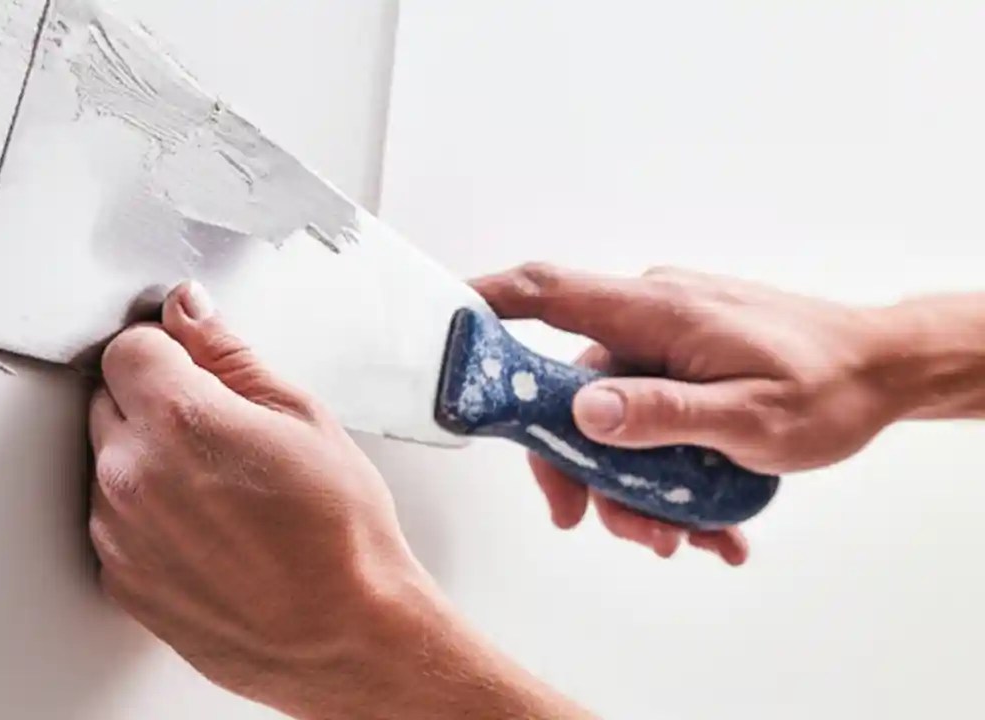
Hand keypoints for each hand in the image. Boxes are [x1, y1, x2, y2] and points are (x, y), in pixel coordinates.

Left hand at [88, 281, 423, 715]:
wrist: (346, 634)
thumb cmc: (340, 537)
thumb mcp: (302, 417)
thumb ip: (229, 355)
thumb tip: (190, 314)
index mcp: (180, 420)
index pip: (128, 347)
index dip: (165, 349)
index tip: (187, 362)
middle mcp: (133, 475)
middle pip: (109, 400)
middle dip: (154, 402)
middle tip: (219, 431)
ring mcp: (119, 533)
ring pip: (109, 463)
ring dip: (148, 462)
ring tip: (221, 490)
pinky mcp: (120, 579)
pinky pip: (115, 522)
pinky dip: (147, 516)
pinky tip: (207, 528)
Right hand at [471, 263, 901, 565]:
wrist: (886, 369)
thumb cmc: (829, 385)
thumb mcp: (748, 419)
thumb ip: (662, 414)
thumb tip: (584, 412)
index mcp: (655, 314)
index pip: (549, 294)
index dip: (485, 303)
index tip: (439, 324)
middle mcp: (650, 319)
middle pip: (572, 387)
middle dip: (577, 463)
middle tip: (594, 522)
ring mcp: (666, 340)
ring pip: (611, 415)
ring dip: (631, 482)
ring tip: (679, 536)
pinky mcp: (683, 362)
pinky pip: (648, 415)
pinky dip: (663, 468)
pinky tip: (704, 520)